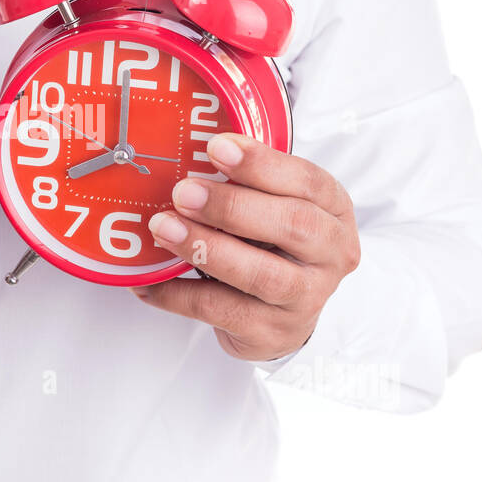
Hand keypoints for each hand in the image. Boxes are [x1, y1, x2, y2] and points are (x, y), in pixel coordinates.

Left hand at [133, 133, 359, 360]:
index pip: (308, 182)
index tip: (217, 147)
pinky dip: (177, 293)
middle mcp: (331, 255)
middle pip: (293, 225)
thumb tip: (187, 155)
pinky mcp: (272, 333)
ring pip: (260, 274)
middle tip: (183, 192)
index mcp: (334, 211)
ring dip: (206, 247)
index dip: (262, 164)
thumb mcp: (272, 207)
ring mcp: (306, 299)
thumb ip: (246, 184)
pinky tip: (147, 280)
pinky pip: (219, 310)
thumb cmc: (272, 246)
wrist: (282, 316)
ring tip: (163, 228)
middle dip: (232, 206)